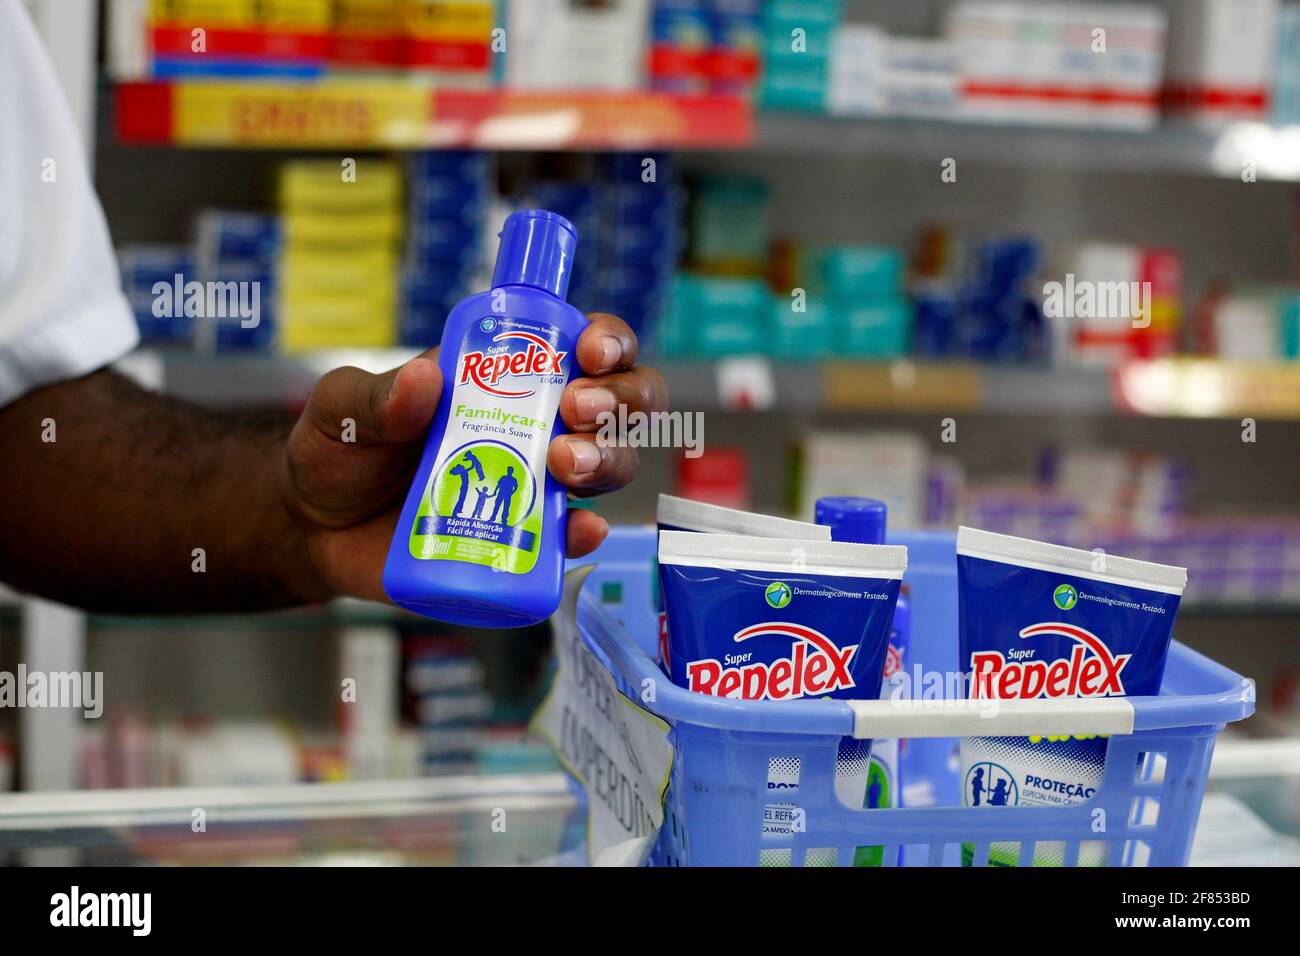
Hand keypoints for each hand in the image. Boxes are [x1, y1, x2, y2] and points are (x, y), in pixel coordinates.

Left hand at [278, 313, 667, 602]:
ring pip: (611, 464)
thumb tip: (425, 378)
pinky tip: (578, 529)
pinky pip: (572, 538)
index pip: (580, 346)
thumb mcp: (343, 408)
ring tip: (563, 465)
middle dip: (617, 401)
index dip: (606, 340)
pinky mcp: (523, 541)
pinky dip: (584, 533)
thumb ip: (376, 395)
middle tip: (576, 410)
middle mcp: (535, 426)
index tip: (589, 349)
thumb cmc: (338, 453)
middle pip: (618, 405)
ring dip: (605, 458)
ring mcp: (535, 485)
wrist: (313, 531)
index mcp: (503, 376)